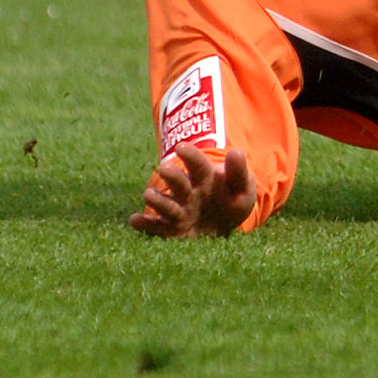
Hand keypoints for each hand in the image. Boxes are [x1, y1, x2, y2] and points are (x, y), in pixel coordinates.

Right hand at [127, 142, 255, 237]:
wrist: (226, 224)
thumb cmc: (233, 199)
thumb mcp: (243, 187)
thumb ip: (239, 172)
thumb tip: (236, 152)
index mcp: (204, 177)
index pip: (198, 164)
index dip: (190, 155)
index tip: (181, 147)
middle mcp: (188, 191)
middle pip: (179, 182)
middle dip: (172, 175)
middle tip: (164, 168)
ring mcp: (179, 210)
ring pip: (166, 204)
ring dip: (157, 200)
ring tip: (148, 196)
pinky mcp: (171, 229)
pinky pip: (157, 227)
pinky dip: (144, 224)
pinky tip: (133, 220)